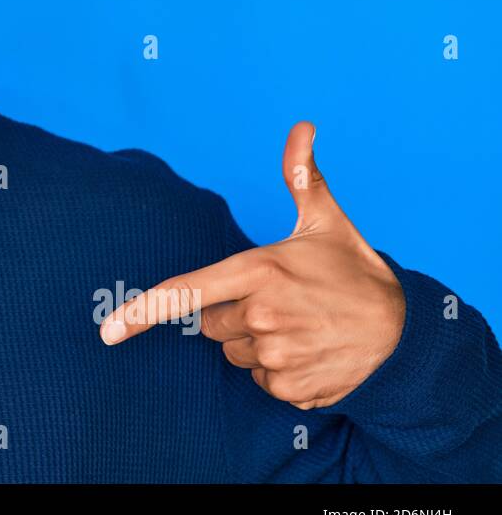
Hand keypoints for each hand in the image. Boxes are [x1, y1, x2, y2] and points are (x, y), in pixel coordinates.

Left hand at [99, 121, 405, 408]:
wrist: (406, 334)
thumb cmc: (353, 271)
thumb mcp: (325, 222)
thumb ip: (302, 176)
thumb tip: (302, 127)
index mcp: (260, 270)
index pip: (187, 292)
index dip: (143, 311)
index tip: (108, 330)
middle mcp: (262, 315)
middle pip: (209, 323)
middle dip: (233, 313)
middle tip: (277, 301)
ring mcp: (276, 355)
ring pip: (233, 352)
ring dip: (254, 342)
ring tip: (296, 325)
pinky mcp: (290, 388)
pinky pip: (259, 381)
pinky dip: (277, 370)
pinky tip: (307, 351)